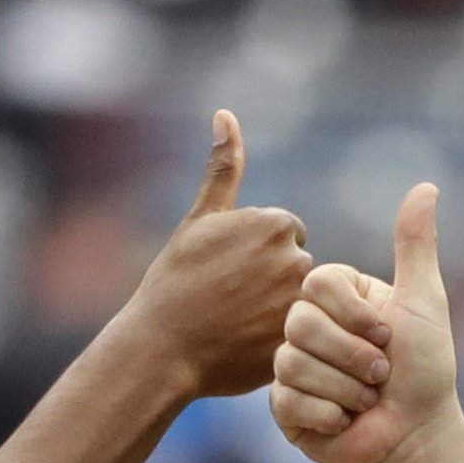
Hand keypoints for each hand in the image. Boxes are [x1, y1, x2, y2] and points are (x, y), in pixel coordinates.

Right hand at [116, 110, 313, 399]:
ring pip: (300, 298)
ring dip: (277, 307)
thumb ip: (223, 168)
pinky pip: (301, 332)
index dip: (257, 253)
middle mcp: (295, 258)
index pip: (285, 234)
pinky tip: (249, 344)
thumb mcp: (199, 220)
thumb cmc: (176, 282)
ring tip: (239, 322)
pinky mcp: (298, 339)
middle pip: (296, 264)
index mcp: (275, 224)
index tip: (231, 270)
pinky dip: (279, 336)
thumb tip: (226, 114)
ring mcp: (298, 301)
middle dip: (271, 279)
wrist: (162, 348)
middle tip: (233, 299)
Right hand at [271, 182, 453, 462]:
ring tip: (367, 402)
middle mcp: (309, 328)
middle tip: (380, 375)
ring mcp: (292, 368)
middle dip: (351, 356)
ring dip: (344, 389)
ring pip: (291, 363)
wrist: (416, 436)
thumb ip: (415, 245)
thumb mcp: (423, 301)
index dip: (353, 314)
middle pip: (298, 323)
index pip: (316, 283)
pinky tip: (346, 422)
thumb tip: (426, 187)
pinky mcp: (284, 408)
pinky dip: (327, 415)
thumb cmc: (426, 370)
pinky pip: (287, 400)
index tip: (387, 335)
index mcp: (336, 299)